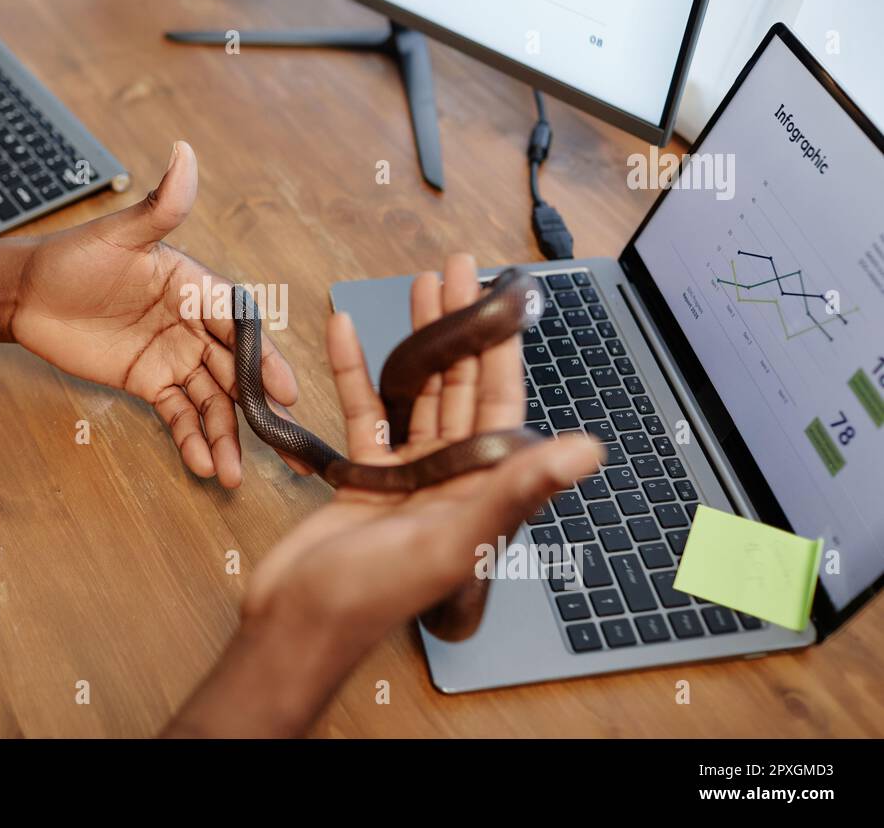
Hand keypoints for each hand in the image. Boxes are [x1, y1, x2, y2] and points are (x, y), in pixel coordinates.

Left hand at [4, 141, 302, 486]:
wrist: (24, 294)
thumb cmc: (71, 257)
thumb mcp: (117, 234)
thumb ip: (160, 206)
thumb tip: (185, 153)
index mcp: (196, 287)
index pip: (239, 325)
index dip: (264, 359)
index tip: (285, 388)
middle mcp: (193, 325)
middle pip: (236, 371)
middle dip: (260, 409)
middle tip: (287, 447)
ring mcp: (174, 357)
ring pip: (211, 400)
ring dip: (225, 436)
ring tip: (233, 474)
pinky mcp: (149, 382)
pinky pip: (179, 414)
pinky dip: (192, 440)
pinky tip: (205, 467)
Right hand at [164, 255, 602, 735]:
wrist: (301, 622)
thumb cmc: (375, 593)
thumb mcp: (453, 537)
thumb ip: (516, 489)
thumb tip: (590, 450)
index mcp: (481, 488)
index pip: (499, 403)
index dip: (500, 346)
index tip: (499, 294)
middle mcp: (450, 476)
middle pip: (459, 387)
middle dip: (458, 326)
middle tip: (455, 270)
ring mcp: (406, 476)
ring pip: (416, 393)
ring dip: (416, 341)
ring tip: (418, 286)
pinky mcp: (363, 477)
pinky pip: (364, 414)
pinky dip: (354, 372)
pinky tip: (347, 331)